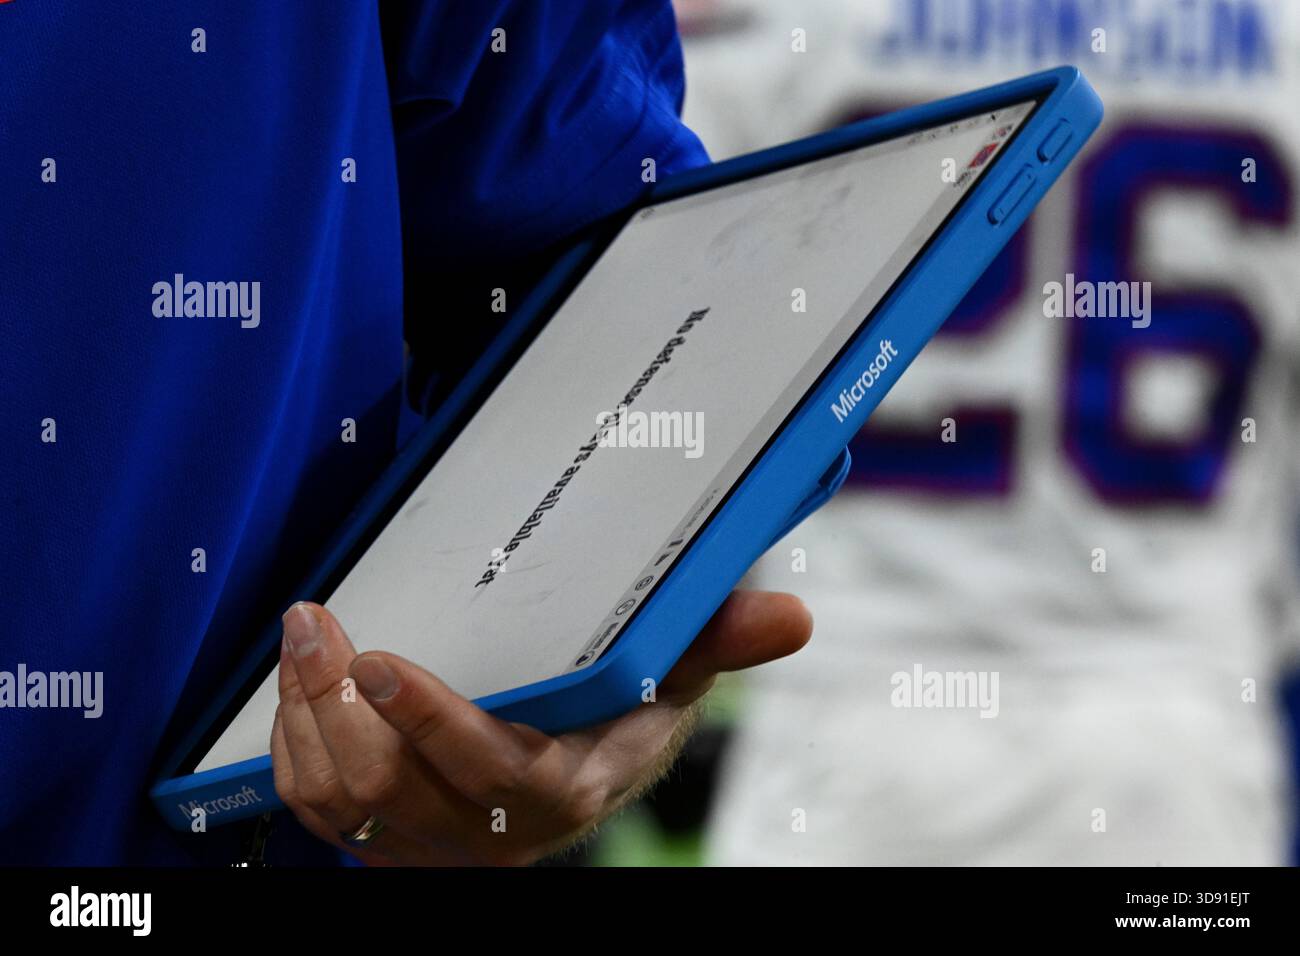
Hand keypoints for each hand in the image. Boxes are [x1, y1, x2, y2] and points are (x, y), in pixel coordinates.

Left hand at [271, 590, 810, 864]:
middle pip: (393, 791)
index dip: (432, 722)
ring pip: (343, 802)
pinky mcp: (390, 838)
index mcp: (562, 789)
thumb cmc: (621, 720)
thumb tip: (791, 615)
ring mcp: (433, 844)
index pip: (491, 772)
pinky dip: (295, 746)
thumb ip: (721, 641)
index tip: (385, 660)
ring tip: (302, 642)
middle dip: (337, 708)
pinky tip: (298, 689)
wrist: (578, 783)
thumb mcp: (675, 679)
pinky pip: (321, 807)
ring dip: (306, 720)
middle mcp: (491, 833)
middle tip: (318, 628)